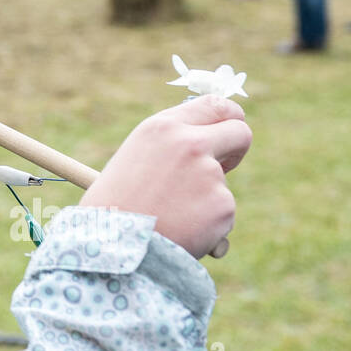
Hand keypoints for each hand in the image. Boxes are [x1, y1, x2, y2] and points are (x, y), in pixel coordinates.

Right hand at [81, 95, 251, 258]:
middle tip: (225, 166)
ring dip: (206, 202)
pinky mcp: (223, 207)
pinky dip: (209, 228)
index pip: (214, 104)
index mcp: (162, 127)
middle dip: (237, 150)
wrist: (111, 247)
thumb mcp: (134, 158)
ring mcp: (209, 175)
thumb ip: (169, 146)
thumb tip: (201, 143)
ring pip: (223, 185)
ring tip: (170, 218)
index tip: (229, 127)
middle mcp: (190, 144)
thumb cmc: (113, 205)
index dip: (228, 117)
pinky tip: (180, 234)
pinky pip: (223, 216)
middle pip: (240, 133)